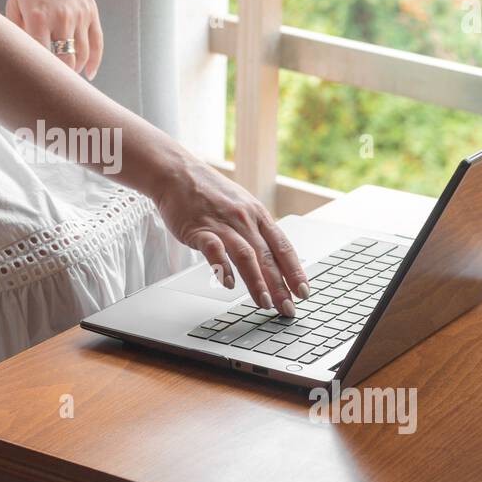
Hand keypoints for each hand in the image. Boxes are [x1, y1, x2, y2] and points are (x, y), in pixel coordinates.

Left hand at [5, 0, 103, 79]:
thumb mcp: (13, 3)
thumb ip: (16, 32)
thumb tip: (24, 57)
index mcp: (37, 17)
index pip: (40, 58)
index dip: (38, 75)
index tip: (33, 86)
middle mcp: (61, 18)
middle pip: (65, 61)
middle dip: (60, 78)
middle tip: (51, 88)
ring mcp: (79, 15)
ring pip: (82, 55)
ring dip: (75, 70)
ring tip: (66, 80)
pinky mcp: (91, 12)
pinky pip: (97, 43)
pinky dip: (94, 62)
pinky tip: (88, 74)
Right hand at [154, 158, 309, 315]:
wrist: (177, 173)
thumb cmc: (209, 193)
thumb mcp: (241, 206)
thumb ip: (255, 230)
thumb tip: (272, 258)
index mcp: (258, 215)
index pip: (283, 246)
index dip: (295, 271)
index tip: (303, 292)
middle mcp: (244, 219)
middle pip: (268, 256)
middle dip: (281, 285)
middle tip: (288, 308)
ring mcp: (222, 224)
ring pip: (246, 255)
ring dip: (258, 281)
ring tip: (264, 303)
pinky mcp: (199, 229)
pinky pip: (214, 250)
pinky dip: (223, 268)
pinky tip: (228, 284)